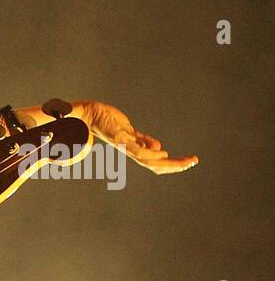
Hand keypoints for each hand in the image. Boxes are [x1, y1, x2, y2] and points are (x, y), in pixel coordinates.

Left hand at [75, 101, 198, 173]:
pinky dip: (150, 155)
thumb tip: (160, 148)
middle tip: (193, 163)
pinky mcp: (120, 138)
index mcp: (133, 149)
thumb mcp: (130, 131)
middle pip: (155, 164)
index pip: (154, 162)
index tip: (187, 162)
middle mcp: (130, 150)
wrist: (87, 114)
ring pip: (149, 160)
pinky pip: (137, 151)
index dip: (170, 165)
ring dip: (169, 162)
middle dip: (174, 166)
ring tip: (186, 161)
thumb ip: (143, 140)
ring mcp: (125, 145)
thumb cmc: (106, 122)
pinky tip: (163, 154)